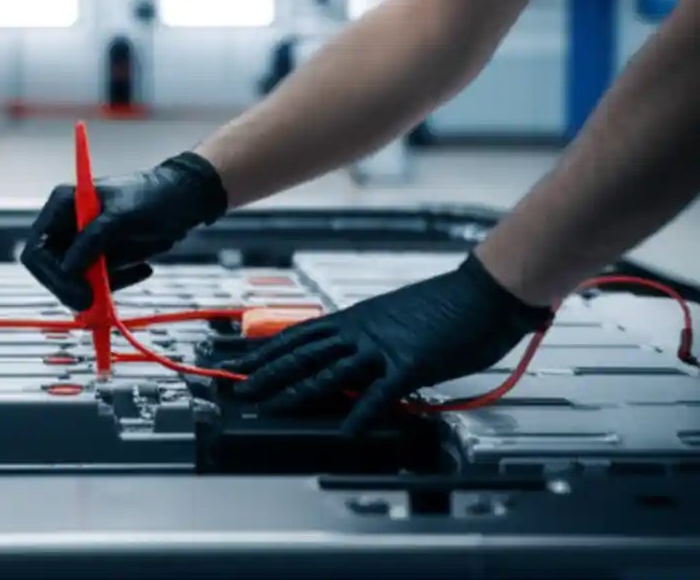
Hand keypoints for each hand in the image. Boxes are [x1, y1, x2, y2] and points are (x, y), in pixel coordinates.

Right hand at [21, 152, 228, 310]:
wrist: (183, 200)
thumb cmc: (151, 196)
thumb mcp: (121, 216)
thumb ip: (91, 241)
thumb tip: (66, 269)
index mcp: (62, 207)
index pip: (38, 250)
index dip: (53, 274)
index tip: (79, 292)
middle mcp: (67, 226)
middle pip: (53, 271)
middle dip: (75, 288)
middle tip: (97, 302)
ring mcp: (84, 244)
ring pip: (76, 282)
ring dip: (102, 287)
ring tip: (137, 271)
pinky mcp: (101, 259)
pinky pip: (98, 283)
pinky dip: (118, 284)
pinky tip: (143, 269)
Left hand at [219, 253, 551, 435]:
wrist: (483, 292)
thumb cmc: (445, 304)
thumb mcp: (393, 315)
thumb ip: (368, 334)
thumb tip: (350, 353)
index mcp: (356, 318)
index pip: (300, 334)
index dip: (267, 349)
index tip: (241, 361)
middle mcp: (361, 331)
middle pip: (303, 353)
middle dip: (267, 372)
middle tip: (238, 387)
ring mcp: (383, 347)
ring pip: (330, 371)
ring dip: (297, 391)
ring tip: (271, 407)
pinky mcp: (410, 364)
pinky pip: (381, 393)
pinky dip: (361, 412)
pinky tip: (346, 430)